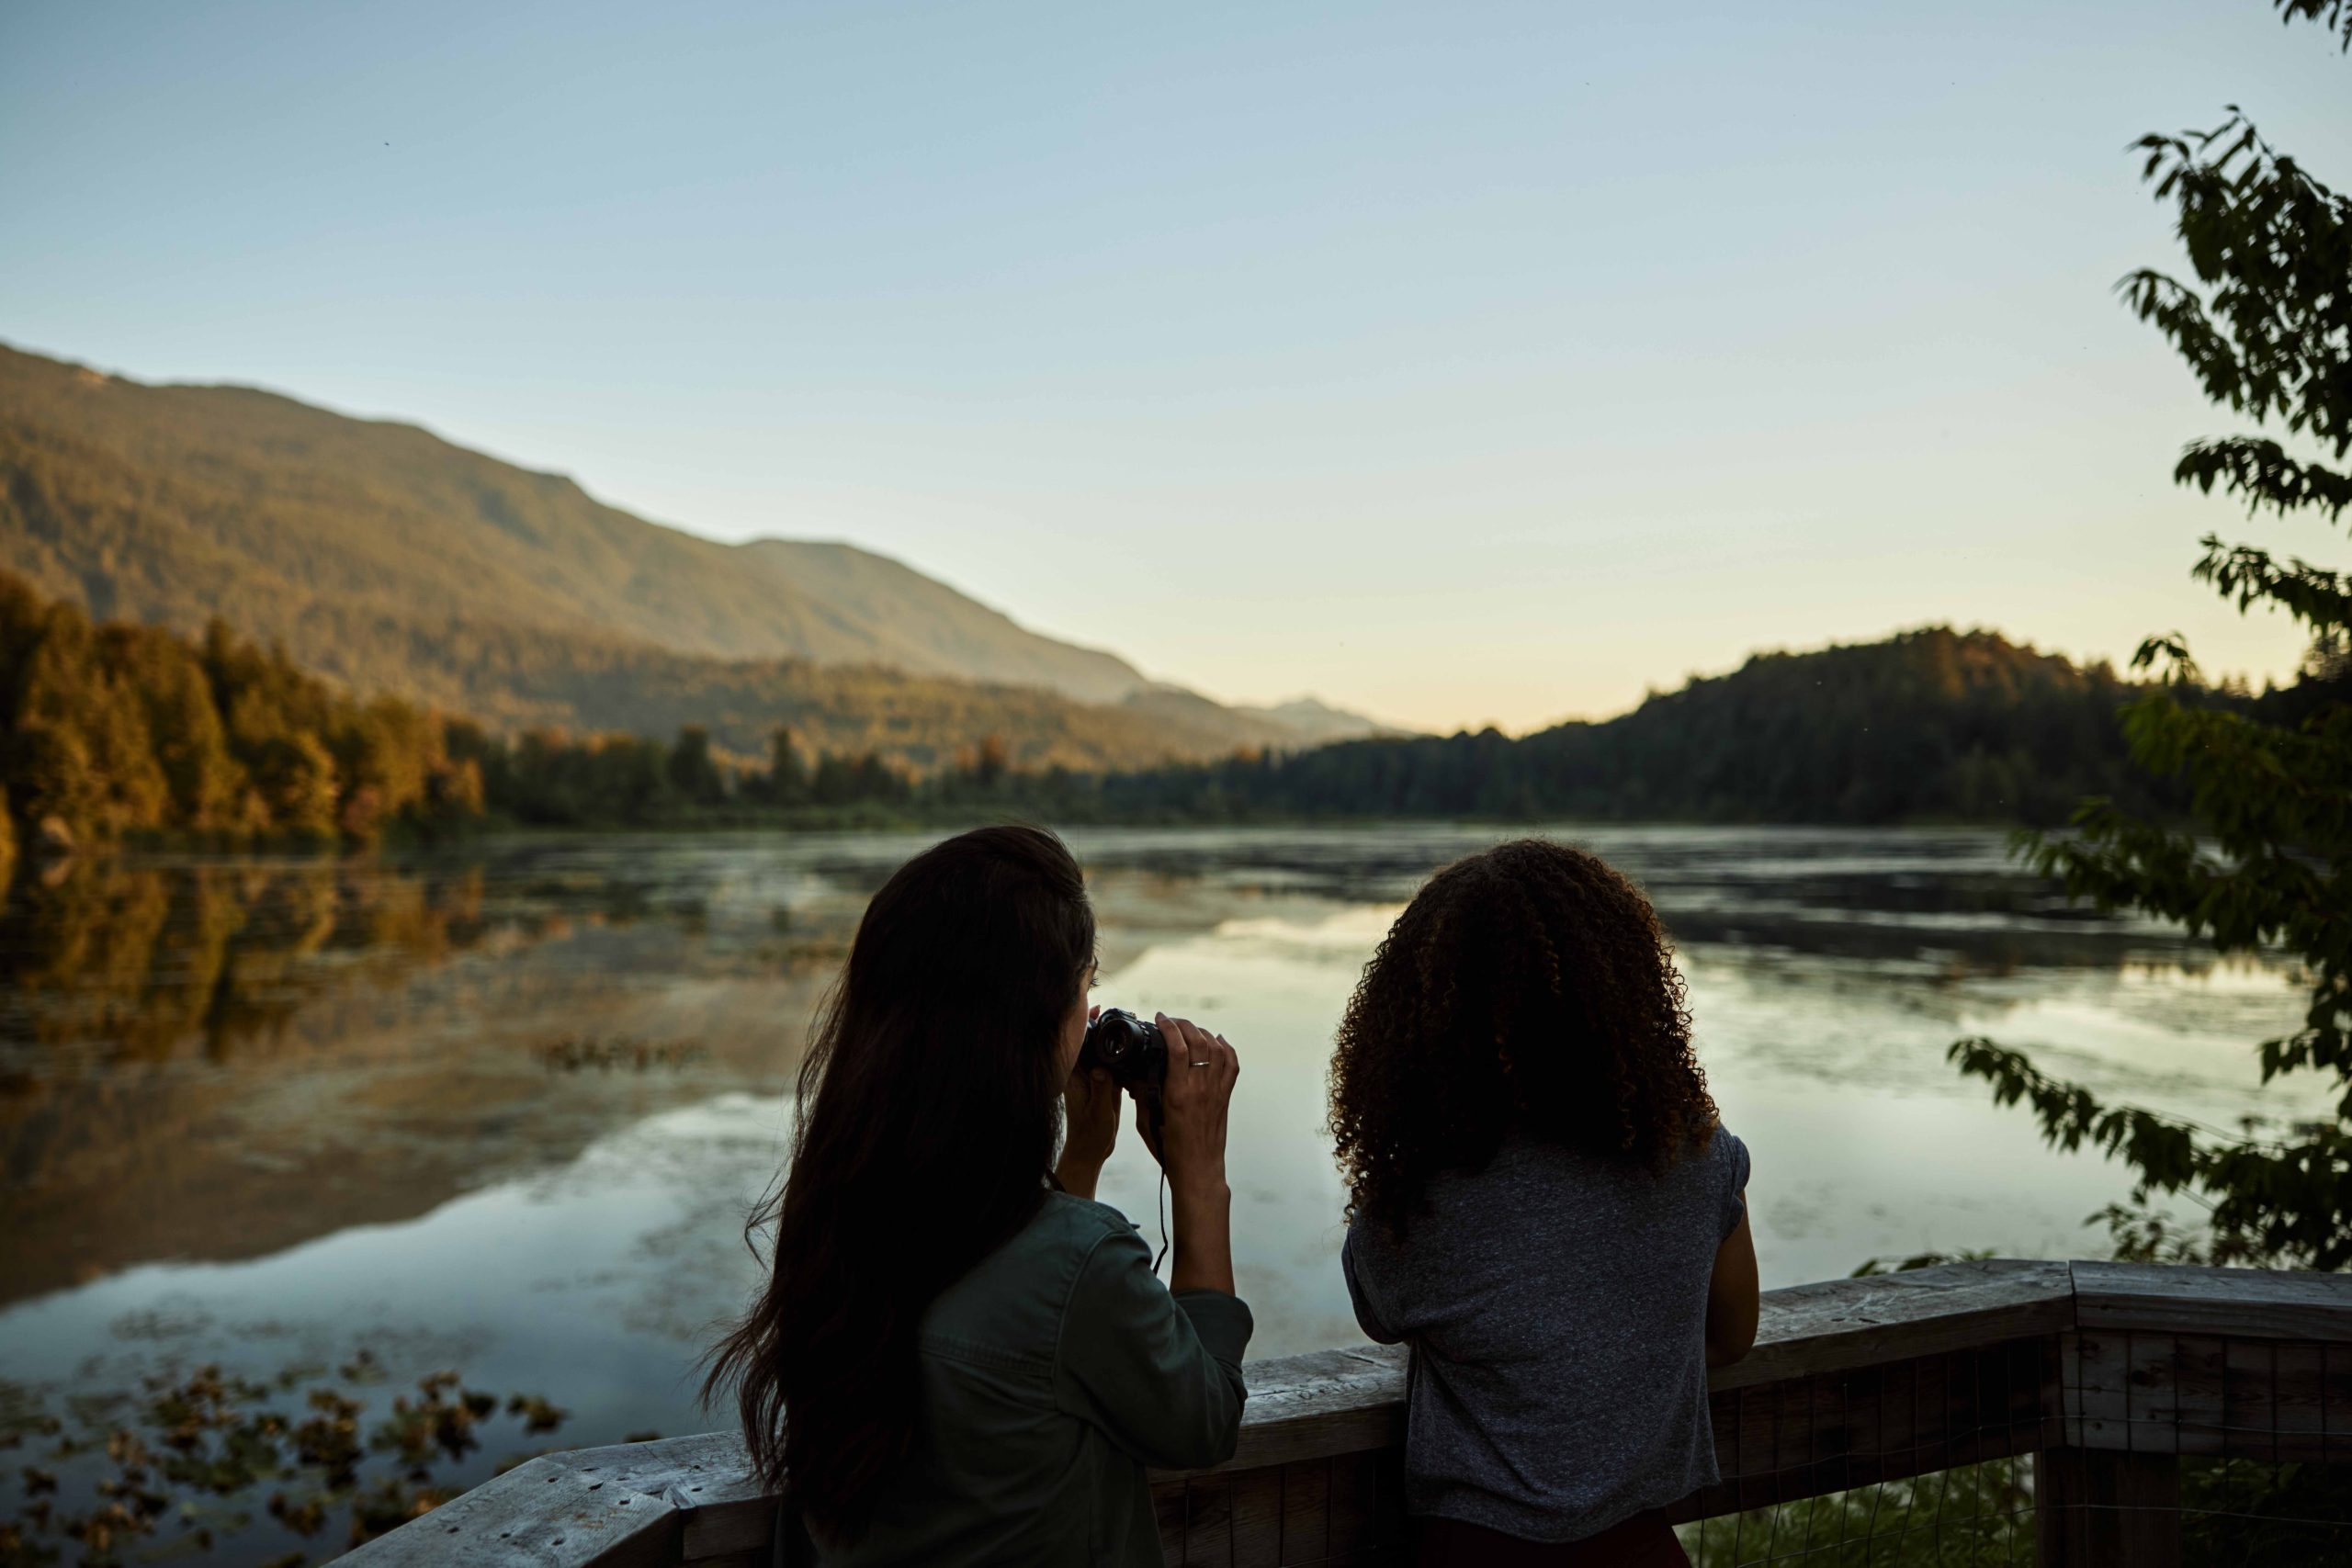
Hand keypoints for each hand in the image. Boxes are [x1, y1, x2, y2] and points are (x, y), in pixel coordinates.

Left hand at [1057, 1008, 1116, 1197]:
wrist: (1091, 1150)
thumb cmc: (1090, 1134)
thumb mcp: (1098, 1112)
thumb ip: (1101, 1090)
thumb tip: (1102, 1070)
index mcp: (1075, 1078)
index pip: (1075, 1046)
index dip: (1083, 1026)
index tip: (1095, 1010)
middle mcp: (1082, 1074)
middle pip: (1087, 1043)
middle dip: (1098, 1027)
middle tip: (1110, 1011)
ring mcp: (1093, 1078)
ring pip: (1100, 1052)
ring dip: (1109, 1040)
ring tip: (1123, 1024)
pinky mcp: (1104, 1084)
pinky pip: (1111, 1064)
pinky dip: (1119, 1055)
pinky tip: (1129, 1050)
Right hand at [1151, 1012, 1237, 1194]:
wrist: (1198, 1169)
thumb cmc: (1171, 1150)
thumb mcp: (1148, 1122)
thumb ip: (1142, 1096)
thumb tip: (1135, 1076)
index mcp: (1178, 1094)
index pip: (1177, 1048)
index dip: (1169, 1027)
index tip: (1160, 1018)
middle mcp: (1200, 1088)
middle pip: (1198, 1042)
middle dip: (1184, 1024)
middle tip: (1172, 1021)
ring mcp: (1215, 1091)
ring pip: (1216, 1048)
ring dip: (1203, 1032)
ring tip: (1190, 1028)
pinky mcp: (1225, 1097)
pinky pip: (1232, 1065)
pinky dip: (1226, 1048)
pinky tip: (1218, 1040)